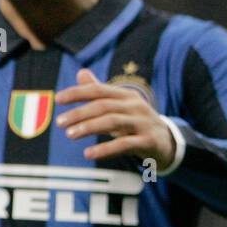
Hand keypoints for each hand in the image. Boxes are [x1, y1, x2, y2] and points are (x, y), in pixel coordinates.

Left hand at [56, 68, 175, 172]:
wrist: (167, 142)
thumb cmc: (135, 122)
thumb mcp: (119, 105)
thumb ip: (100, 91)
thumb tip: (81, 72)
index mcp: (126, 95)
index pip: (98, 90)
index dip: (77, 93)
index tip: (58, 99)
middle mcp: (135, 106)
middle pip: (103, 106)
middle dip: (79, 113)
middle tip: (59, 122)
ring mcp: (143, 123)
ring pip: (113, 122)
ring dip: (89, 127)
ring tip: (70, 134)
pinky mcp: (148, 142)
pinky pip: (125, 144)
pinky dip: (105, 149)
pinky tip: (88, 153)